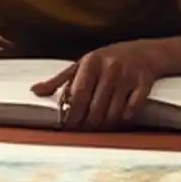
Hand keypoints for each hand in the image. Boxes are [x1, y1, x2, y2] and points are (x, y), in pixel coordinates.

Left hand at [30, 41, 160, 129]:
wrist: (146, 51)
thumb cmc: (108, 59)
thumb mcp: (83, 64)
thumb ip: (59, 79)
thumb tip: (34, 91)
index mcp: (91, 62)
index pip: (77, 95)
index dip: (71, 114)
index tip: (68, 125)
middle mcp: (110, 68)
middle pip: (95, 108)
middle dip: (88, 124)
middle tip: (84, 130)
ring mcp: (128, 76)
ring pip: (114, 112)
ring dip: (105, 124)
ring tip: (99, 127)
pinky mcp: (144, 83)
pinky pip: (133, 109)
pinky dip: (125, 118)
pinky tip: (119, 119)